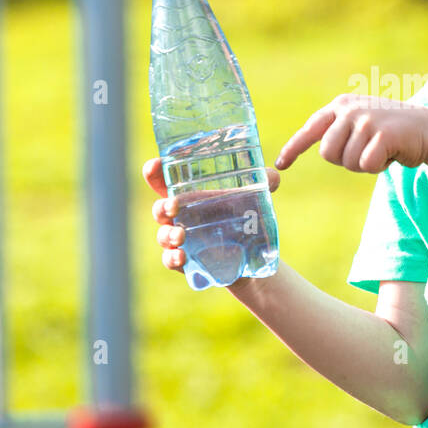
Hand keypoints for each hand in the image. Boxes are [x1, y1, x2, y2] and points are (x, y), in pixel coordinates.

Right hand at [143, 156, 280, 272]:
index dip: (154, 171)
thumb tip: (273, 176)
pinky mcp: (187, 262)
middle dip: (162, 206)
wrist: (251, 253)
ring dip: (168, 234)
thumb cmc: (243, 215)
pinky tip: (181, 257)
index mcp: (190, 195)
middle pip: (160, 208)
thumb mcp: (253, 197)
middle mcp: (180, 216)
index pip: (164, 180)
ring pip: (163, 235)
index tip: (155, 165)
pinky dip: (172, 258)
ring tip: (180, 235)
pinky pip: (171, 260)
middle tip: (172, 206)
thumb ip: (264, 183)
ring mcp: (181, 239)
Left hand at [274, 94, 427, 172]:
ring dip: (364, 165)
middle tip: (366, 152)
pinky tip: (391, 154)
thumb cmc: (391, 132)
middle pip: (327, 153)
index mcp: (341, 105)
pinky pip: (366, 164)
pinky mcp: (382, 134)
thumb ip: (339, 129)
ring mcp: (366, 120)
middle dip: (344, 161)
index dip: (294, 148)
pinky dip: (378, 167)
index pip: (310, 129)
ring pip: (347, 162)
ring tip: (380, 150)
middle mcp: (350, 109)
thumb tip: (318, 147)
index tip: (281, 165)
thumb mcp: (360, 123)